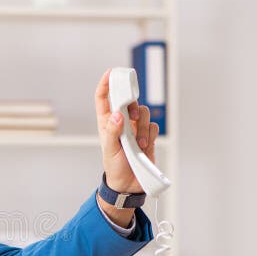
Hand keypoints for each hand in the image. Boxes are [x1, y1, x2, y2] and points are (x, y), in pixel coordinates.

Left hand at [94, 68, 159, 193]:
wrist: (129, 184)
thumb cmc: (114, 166)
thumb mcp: (110, 150)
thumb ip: (112, 132)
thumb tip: (117, 115)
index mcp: (106, 122)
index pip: (103, 98)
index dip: (106, 84)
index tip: (111, 72)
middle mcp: (121, 122)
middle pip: (128, 100)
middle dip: (132, 105)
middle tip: (131, 116)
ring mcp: (135, 128)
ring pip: (143, 112)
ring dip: (141, 127)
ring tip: (137, 144)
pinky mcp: (148, 135)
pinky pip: (153, 125)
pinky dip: (149, 135)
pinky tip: (143, 147)